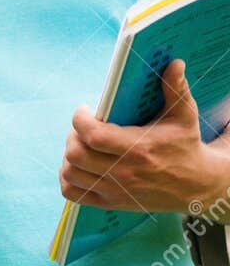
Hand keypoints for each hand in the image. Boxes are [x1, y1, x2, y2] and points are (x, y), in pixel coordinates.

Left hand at [60, 59, 229, 213]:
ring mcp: (115, 190)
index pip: (93, 135)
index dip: (80, 119)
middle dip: (72, 136)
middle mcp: (124, 172)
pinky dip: (68, 179)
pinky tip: (78, 167)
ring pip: (70, 173)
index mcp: (139, 149)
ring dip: (68, 157)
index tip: (84, 109)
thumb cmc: (186, 145)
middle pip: (76, 154)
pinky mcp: (111, 203)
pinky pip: (73, 194)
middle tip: (82, 128)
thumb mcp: (184, 115)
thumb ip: (175, 89)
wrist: (198, 185)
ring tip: (80, 145)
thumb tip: (173, 62)